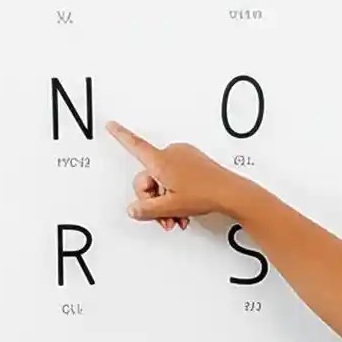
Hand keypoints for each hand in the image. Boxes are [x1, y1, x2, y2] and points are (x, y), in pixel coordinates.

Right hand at [106, 119, 250, 230]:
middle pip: (149, 176)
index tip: (111, 125)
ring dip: (167, 200)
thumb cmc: (205, 193)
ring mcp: (184, 156)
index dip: (120, 135)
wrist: (231, 192)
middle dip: (154, 198)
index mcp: (161, 161)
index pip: (134, 145)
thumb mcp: (170, 206)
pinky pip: (176, 175)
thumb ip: (146, 209)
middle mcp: (171, 154)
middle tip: (165, 216)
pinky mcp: (194, 162)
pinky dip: (177, 192)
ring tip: (178, 216)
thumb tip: (134, 209)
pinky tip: (184, 207)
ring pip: (163, 179)